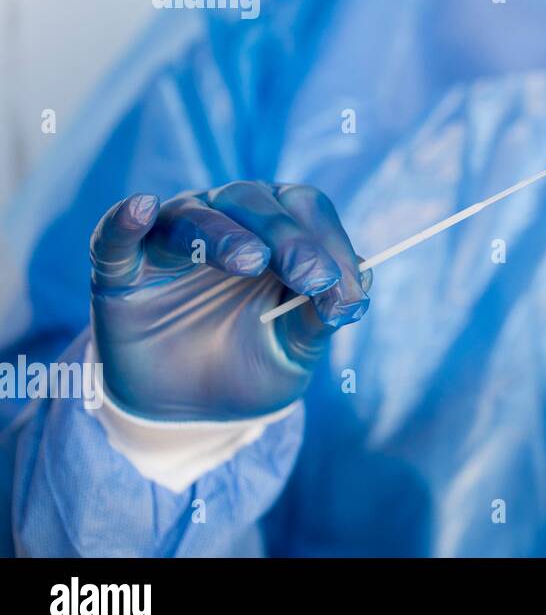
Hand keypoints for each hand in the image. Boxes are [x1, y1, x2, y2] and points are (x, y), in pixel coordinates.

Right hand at [90, 181, 370, 419]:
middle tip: (312, 277)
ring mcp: (170, 241)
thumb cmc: (253, 363)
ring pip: (194, 214)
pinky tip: (140, 207)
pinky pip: (116, 237)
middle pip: (254, 201)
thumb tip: (360, 287)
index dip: (330, 244)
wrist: (194, 413)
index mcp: (275, 229)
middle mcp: (225, 220)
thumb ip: (322, 315)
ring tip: (252, 261)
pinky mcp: (120, 271)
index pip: (306, 210)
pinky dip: (125, 220)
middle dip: (288, 238)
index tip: (347, 292)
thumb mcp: (296, 347)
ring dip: (225, 234)